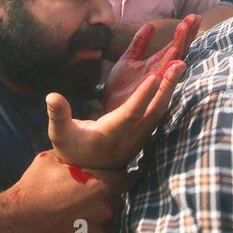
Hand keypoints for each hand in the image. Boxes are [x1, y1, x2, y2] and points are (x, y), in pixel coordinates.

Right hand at [1, 152, 131, 232]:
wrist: (13, 224)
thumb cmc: (31, 190)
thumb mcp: (49, 161)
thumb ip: (72, 157)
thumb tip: (80, 150)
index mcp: (100, 185)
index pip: (126, 179)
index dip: (118, 178)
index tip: (112, 180)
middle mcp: (104, 210)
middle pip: (116, 204)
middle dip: (104, 202)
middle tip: (84, 203)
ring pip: (106, 227)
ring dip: (95, 224)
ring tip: (73, 221)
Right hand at [47, 62, 185, 169]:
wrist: (89, 170)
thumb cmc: (72, 149)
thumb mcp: (60, 135)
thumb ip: (58, 115)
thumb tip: (51, 96)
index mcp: (112, 133)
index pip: (130, 113)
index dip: (142, 96)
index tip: (154, 77)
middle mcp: (132, 134)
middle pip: (154, 109)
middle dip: (167, 86)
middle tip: (180, 62)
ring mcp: (141, 133)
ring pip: (161, 108)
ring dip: (172, 86)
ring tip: (181, 62)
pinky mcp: (145, 129)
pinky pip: (159, 107)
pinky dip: (167, 90)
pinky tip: (174, 73)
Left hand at [102, 15, 200, 114]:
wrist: (108, 112)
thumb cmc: (120, 90)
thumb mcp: (128, 61)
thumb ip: (139, 45)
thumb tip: (150, 25)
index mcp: (157, 65)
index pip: (175, 45)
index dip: (184, 31)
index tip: (193, 16)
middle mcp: (161, 74)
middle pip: (178, 52)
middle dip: (186, 35)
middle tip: (195, 18)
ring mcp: (156, 87)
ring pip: (173, 66)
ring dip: (179, 50)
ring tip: (184, 33)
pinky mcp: (149, 99)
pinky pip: (161, 88)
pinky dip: (169, 77)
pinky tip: (174, 64)